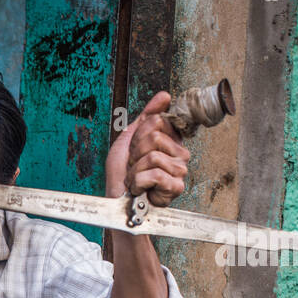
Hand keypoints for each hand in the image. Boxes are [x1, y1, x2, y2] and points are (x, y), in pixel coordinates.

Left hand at [105, 91, 190, 206]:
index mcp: (171, 141)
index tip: (134, 151)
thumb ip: (147, 116)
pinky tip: (140, 189)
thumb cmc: (122, 175)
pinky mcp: (176, 187)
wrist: (117, 201)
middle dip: (135, 153)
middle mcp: (180, 154)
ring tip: (136, 179)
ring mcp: (180, 171)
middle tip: (134, 167)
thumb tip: (164, 96)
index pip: (157, 121)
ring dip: (135, 170)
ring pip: (153, 156)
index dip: (138, 136)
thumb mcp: (129, 139)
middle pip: (155, 137)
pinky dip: (139, 182)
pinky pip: (154, 173)